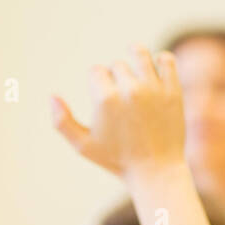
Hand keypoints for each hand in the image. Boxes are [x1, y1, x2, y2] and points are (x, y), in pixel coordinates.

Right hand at [51, 45, 184, 180]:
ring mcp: (153, 88)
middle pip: (117, 65)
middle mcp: (129, 90)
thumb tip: (51, 96)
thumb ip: (62, 122)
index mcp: (105, 99)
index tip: (102, 96)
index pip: (96, 71)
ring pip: (139, 54)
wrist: (155, 171)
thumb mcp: (84, 146)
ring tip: (134, 64)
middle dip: (115, 76)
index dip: (96, 81)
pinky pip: (166, 59)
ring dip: (134, 55)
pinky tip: (154, 69)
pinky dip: (160, 59)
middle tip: (121, 96)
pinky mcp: (172, 90)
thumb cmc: (117, 160)